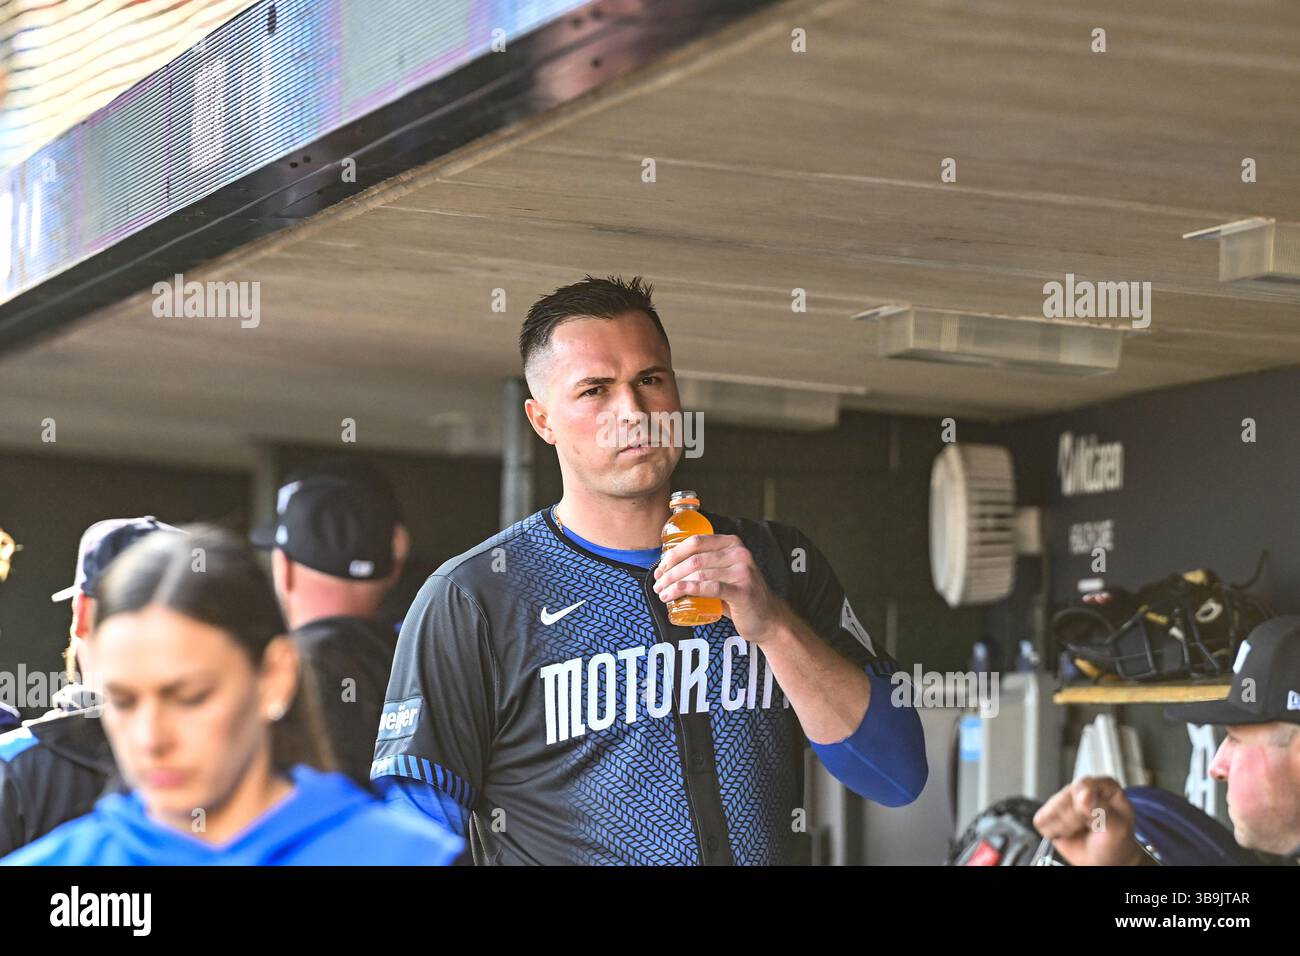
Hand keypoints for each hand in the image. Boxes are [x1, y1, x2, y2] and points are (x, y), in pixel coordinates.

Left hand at [652, 534, 785, 641]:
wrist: (768, 619)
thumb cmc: (740, 595)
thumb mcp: (725, 572)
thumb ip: (706, 564)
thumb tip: (668, 566)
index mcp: (732, 543)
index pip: (696, 542)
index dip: (673, 554)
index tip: (660, 568)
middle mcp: (739, 554)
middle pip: (694, 559)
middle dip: (670, 572)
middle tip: (658, 584)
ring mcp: (743, 572)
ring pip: (698, 573)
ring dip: (674, 583)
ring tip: (662, 593)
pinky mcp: (742, 592)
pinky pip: (709, 588)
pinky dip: (686, 590)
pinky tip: (674, 595)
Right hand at [1033, 776, 1143, 865]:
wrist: (1107, 861)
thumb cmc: (1116, 844)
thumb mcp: (1117, 829)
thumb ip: (1103, 811)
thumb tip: (1085, 794)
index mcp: (1103, 786)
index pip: (1082, 786)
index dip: (1084, 805)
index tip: (1093, 820)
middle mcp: (1083, 789)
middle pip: (1063, 798)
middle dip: (1074, 820)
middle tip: (1089, 828)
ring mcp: (1065, 799)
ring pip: (1051, 809)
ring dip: (1064, 827)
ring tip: (1080, 831)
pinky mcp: (1050, 812)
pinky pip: (1041, 820)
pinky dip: (1054, 832)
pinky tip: (1069, 833)